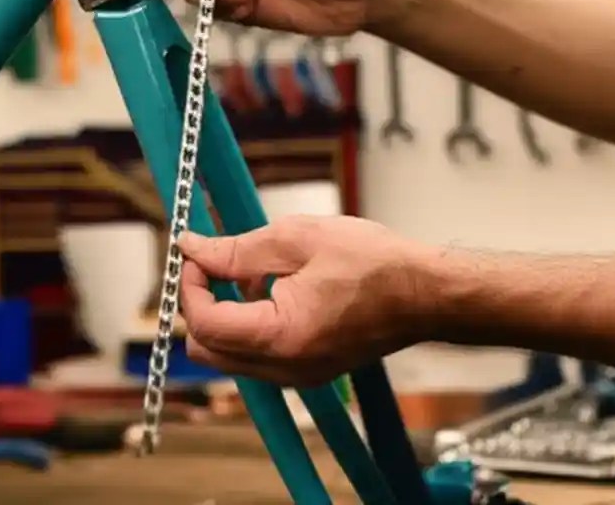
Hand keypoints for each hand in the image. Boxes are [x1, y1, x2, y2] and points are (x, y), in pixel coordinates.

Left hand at [177, 216, 434, 387]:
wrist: (426, 293)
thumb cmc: (374, 264)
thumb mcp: (295, 240)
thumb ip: (235, 250)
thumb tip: (191, 249)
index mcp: (281, 336)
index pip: (204, 324)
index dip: (189, 286)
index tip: (195, 255)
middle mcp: (285, 368)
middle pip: (206, 351)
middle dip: (198, 305)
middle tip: (211, 265)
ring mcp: (296, 376)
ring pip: (227, 357)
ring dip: (222, 316)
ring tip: (248, 274)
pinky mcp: (306, 371)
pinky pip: (254, 357)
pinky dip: (246, 326)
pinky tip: (269, 290)